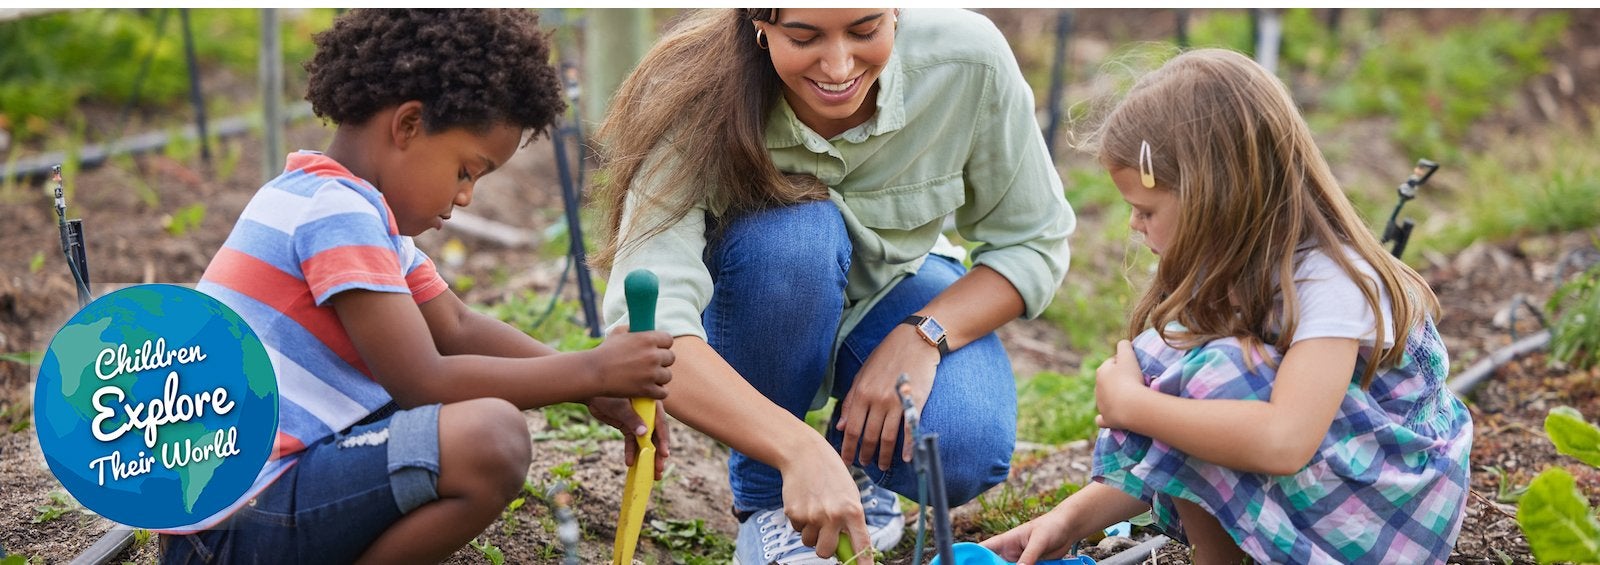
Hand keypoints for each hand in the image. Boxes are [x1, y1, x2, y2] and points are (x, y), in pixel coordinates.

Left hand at [585, 396, 669, 478]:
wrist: (591, 392)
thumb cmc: (607, 393)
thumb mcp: (620, 406)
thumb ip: (632, 419)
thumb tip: (644, 434)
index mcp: (651, 404)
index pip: (660, 424)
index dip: (663, 440)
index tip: (664, 454)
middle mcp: (647, 413)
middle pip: (655, 435)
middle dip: (657, 454)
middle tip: (658, 470)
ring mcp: (638, 421)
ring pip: (645, 441)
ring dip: (646, 457)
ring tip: (651, 474)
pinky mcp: (628, 427)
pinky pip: (632, 442)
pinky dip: (631, 452)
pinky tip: (630, 463)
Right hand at [587, 327, 673, 398]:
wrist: (594, 372)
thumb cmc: (605, 351)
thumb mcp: (618, 333)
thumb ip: (634, 329)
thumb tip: (642, 328)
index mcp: (647, 338)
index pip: (669, 340)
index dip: (663, 345)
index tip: (657, 349)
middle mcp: (652, 355)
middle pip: (671, 358)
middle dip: (662, 361)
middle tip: (651, 365)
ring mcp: (651, 373)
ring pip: (667, 376)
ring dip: (659, 377)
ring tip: (648, 377)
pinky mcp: (647, 389)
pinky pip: (663, 392)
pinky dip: (657, 392)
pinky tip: (649, 389)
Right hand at [779, 451, 873, 562]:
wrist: (804, 454)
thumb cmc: (831, 476)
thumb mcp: (849, 495)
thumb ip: (850, 520)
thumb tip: (846, 548)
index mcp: (853, 511)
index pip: (861, 544)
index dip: (864, 562)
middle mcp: (833, 515)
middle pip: (825, 552)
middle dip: (825, 548)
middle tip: (826, 533)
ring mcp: (811, 515)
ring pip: (809, 541)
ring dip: (811, 532)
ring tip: (814, 509)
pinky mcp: (793, 512)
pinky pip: (797, 529)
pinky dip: (800, 521)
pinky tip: (804, 502)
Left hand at [837, 325, 938, 470]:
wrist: (915, 341)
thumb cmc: (886, 356)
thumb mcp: (862, 374)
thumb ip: (851, 401)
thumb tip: (840, 426)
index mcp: (862, 393)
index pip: (851, 428)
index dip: (848, 448)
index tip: (846, 461)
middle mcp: (877, 400)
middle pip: (869, 436)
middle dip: (865, 454)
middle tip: (864, 465)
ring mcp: (896, 402)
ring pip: (887, 437)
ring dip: (884, 455)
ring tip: (881, 465)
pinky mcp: (915, 402)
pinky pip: (909, 430)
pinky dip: (908, 447)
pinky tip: (906, 458)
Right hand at [979, 502, 1078, 564]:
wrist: (1068, 529)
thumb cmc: (1051, 527)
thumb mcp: (1039, 541)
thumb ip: (1029, 556)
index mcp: (1005, 542)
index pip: (983, 550)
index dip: (973, 557)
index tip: (966, 563)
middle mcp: (1009, 553)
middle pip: (993, 564)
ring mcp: (1019, 562)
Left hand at [1094, 339, 1144, 428]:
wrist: (1131, 405)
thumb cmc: (1129, 378)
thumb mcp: (1128, 356)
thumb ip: (1124, 346)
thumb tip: (1123, 343)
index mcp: (1101, 372)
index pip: (1111, 363)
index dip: (1123, 363)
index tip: (1134, 367)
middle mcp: (1097, 388)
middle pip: (1108, 381)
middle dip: (1117, 381)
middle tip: (1134, 382)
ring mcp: (1101, 405)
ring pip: (1105, 399)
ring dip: (1114, 398)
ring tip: (1130, 398)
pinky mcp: (1106, 419)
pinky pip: (1102, 419)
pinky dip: (1104, 418)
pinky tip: (1108, 417)